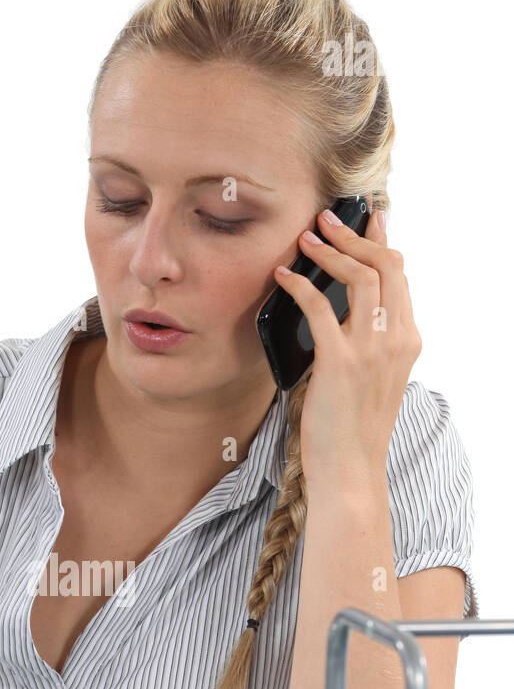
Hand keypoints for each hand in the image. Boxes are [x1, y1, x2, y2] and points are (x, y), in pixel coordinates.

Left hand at [273, 207, 421, 490]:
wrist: (350, 470)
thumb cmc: (350, 428)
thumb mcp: (370, 377)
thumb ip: (364, 342)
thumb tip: (335, 311)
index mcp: (406, 341)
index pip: (400, 277)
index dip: (381, 242)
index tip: (367, 219)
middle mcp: (396, 340)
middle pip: (384, 266)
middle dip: (355, 234)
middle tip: (327, 218)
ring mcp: (371, 350)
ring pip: (360, 276)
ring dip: (330, 250)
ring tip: (305, 237)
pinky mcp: (340, 362)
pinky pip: (320, 308)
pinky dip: (299, 285)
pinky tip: (282, 278)